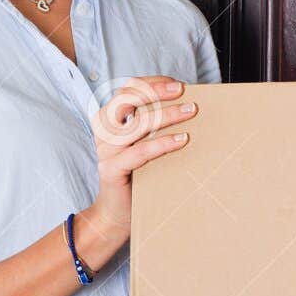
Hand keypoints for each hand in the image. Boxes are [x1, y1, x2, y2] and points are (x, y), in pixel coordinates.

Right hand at [83, 76, 198, 240]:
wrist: (117, 213)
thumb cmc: (136, 173)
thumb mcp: (142, 142)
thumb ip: (153, 124)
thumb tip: (188, 103)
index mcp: (108, 119)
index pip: (127, 89)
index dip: (151, 83)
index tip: (177, 84)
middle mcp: (104, 131)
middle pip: (126, 99)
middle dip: (156, 91)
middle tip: (183, 91)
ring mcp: (106, 151)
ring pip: (137, 123)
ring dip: (167, 114)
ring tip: (191, 111)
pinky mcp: (112, 170)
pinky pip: (140, 152)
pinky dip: (163, 143)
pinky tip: (183, 140)